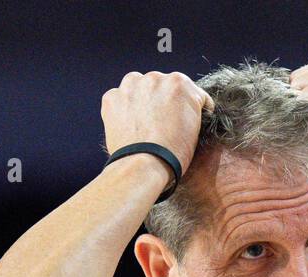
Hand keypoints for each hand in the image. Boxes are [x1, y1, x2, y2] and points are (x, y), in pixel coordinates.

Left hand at [101, 71, 215, 179]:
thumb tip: (180, 111)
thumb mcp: (195, 128)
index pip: (189, 92)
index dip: (189, 108)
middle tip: (163, 125)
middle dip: (163, 102)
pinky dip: (123, 110)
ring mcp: (131, 86)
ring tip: (144, 125)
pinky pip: (119, 99)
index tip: (184, 121)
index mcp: (180, 83)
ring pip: (138, 87)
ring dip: (142, 100)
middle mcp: (155, 78)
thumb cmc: (173, 153)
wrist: (145, 166)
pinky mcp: (112, 98)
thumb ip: (189, 110)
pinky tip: (129, 127)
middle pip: (162, 87)